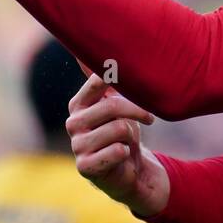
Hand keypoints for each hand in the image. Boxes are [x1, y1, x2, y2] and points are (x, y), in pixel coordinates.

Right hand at [66, 73, 169, 216]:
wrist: (129, 170)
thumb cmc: (123, 133)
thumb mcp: (118, 103)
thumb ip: (108, 80)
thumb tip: (94, 51)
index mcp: (78, 104)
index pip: (98, 81)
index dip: (119, 80)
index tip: (137, 84)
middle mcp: (73, 123)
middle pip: (113, 106)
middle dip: (137, 111)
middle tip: (149, 118)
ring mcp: (77, 145)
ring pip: (118, 129)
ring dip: (130, 136)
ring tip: (127, 142)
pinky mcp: (85, 166)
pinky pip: (116, 152)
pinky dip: (126, 153)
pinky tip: (122, 157)